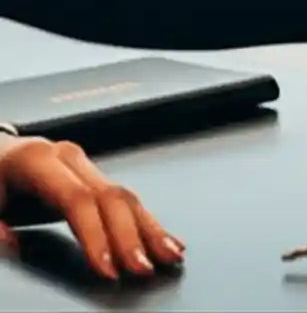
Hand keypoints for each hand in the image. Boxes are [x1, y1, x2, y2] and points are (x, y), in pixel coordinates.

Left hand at [0, 137, 183, 278]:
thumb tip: (12, 247)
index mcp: (37, 160)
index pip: (77, 200)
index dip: (96, 236)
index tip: (108, 269)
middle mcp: (68, 157)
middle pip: (111, 197)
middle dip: (132, 237)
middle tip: (144, 269)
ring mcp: (84, 165)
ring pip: (126, 197)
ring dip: (150, 230)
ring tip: (169, 257)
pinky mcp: (94, 176)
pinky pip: (125, 200)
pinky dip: (147, 224)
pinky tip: (166, 240)